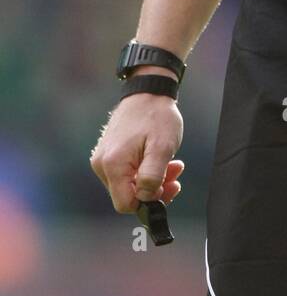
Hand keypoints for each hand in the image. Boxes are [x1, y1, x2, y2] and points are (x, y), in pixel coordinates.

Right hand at [90, 94, 184, 211]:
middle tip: (175, 174)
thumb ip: (152, 177)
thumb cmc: (156, 116)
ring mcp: (103, 159)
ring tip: (173, 165)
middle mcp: (101, 165)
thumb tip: (145, 199)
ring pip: (129, 184)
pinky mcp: (109, 154)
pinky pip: (126, 173)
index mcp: (112, 165)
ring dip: (152, 179)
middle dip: (154, 189)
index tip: (167, 186)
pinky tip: (160, 160)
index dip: (147, 202)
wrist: (148, 91)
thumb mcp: (162, 148)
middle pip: (127, 194)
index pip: (125, 204)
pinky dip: (144, 170)